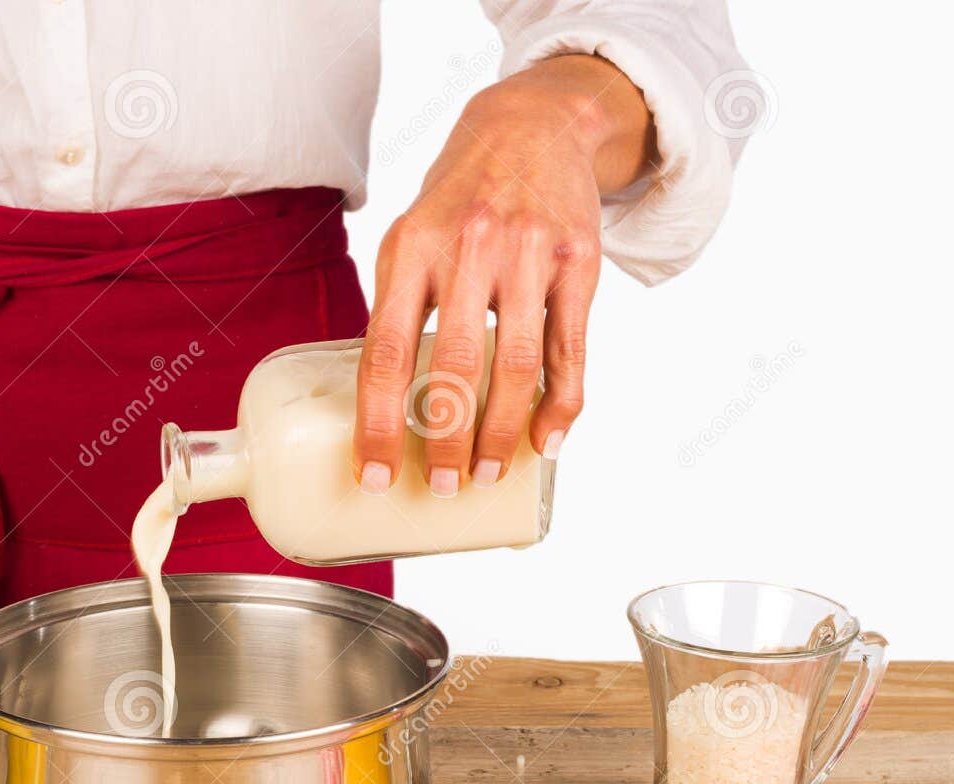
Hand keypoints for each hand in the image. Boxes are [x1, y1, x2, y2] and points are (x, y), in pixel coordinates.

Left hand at [354, 54, 653, 493]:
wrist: (534, 125)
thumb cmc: (460, 200)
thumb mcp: (412, 238)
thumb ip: (402, 309)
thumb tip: (389, 407)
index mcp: (411, 248)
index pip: (385, 353)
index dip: (379, 424)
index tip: (374, 476)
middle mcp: (469, 247)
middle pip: (454, 371)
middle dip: (446, 444)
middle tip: (442, 487)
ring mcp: (529, 254)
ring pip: (516, 368)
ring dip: (501, 435)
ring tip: (485, 474)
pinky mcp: (579, 262)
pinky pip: (570, 351)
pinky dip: (561, 407)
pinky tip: (547, 442)